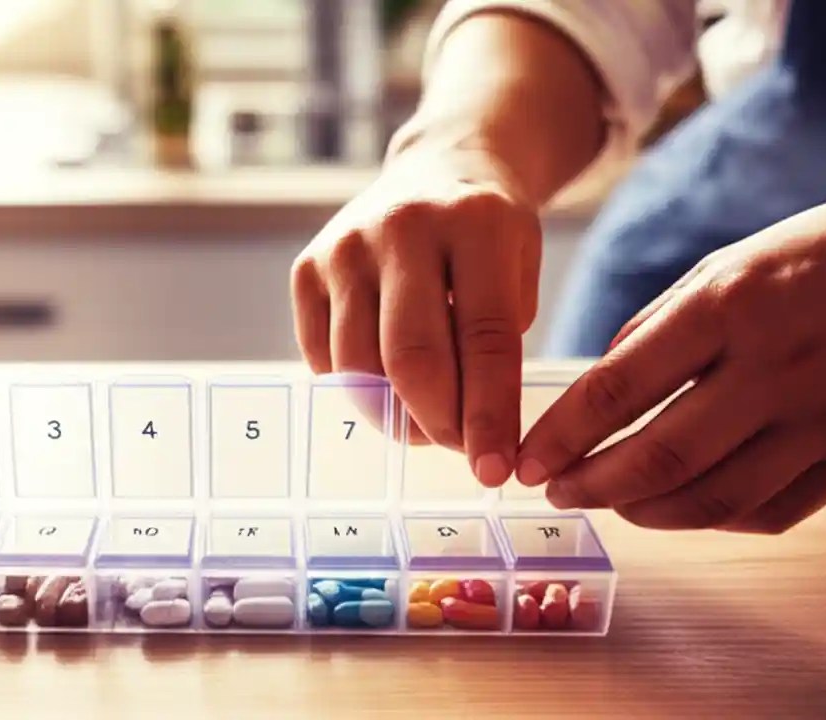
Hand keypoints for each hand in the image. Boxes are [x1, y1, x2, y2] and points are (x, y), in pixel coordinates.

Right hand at [290, 143, 542, 485]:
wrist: (436, 171)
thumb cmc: (486, 238)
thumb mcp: (519, 274)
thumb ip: (496, 348)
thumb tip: (471, 438)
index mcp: (473, 224)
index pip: (484, 339)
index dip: (489, 415)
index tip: (497, 469)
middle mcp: (401, 228)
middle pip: (411, 358)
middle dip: (438, 423)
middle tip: (460, 451)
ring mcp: (344, 247)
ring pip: (359, 366)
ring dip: (395, 415)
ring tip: (428, 419)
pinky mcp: (306, 268)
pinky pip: (324, 359)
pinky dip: (356, 389)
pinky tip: (388, 384)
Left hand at [517, 181, 825, 532]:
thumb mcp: (732, 260)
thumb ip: (660, 323)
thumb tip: (602, 380)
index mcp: (726, 307)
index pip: (616, 390)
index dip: (559, 435)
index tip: (527, 458)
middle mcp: (770, 370)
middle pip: (656, 459)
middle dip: (588, 485)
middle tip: (553, 491)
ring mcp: (817, 420)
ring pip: (710, 500)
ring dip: (641, 512)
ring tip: (607, 502)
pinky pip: (769, 511)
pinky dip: (711, 518)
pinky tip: (680, 507)